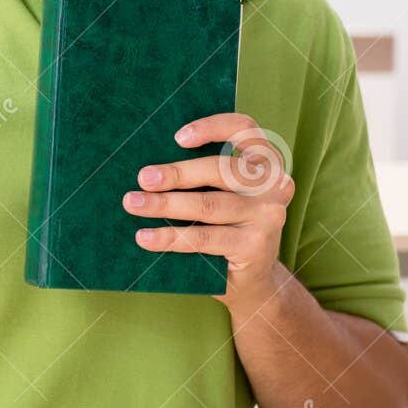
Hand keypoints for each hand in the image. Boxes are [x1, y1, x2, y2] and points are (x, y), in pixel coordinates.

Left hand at [123, 112, 294, 308]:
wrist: (252, 280)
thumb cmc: (227, 225)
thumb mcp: (224, 193)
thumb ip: (203, 175)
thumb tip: (149, 165)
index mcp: (265, 161)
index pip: (244, 129)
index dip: (212, 127)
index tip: (177, 138)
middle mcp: (274, 184)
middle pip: (220, 169)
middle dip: (177, 173)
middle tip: (143, 178)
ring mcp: (268, 216)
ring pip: (209, 204)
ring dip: (166, 204)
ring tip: (133, 204)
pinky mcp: (256, 246)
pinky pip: (205, 237)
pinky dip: (171, 237)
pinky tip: (145, 237)